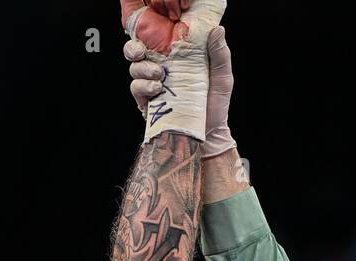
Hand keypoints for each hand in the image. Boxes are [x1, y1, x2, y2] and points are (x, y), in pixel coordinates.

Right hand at [119, 0, 225, 141]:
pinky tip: (156, 89)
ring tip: (159, 76)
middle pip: (136, 54)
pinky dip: (142, 87)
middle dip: (133, 50)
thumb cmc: (216, 106)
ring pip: (134, 71)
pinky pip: (136, 91)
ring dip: (142, 70)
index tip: (149, 34)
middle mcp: (161, 71)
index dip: (146, 35)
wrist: (209, 134)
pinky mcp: (147, 105)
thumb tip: (217, 30)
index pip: (155, 42)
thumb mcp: (222, 77)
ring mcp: (152, 88)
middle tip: (141, 53)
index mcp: (176, 60)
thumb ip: (220, 55)